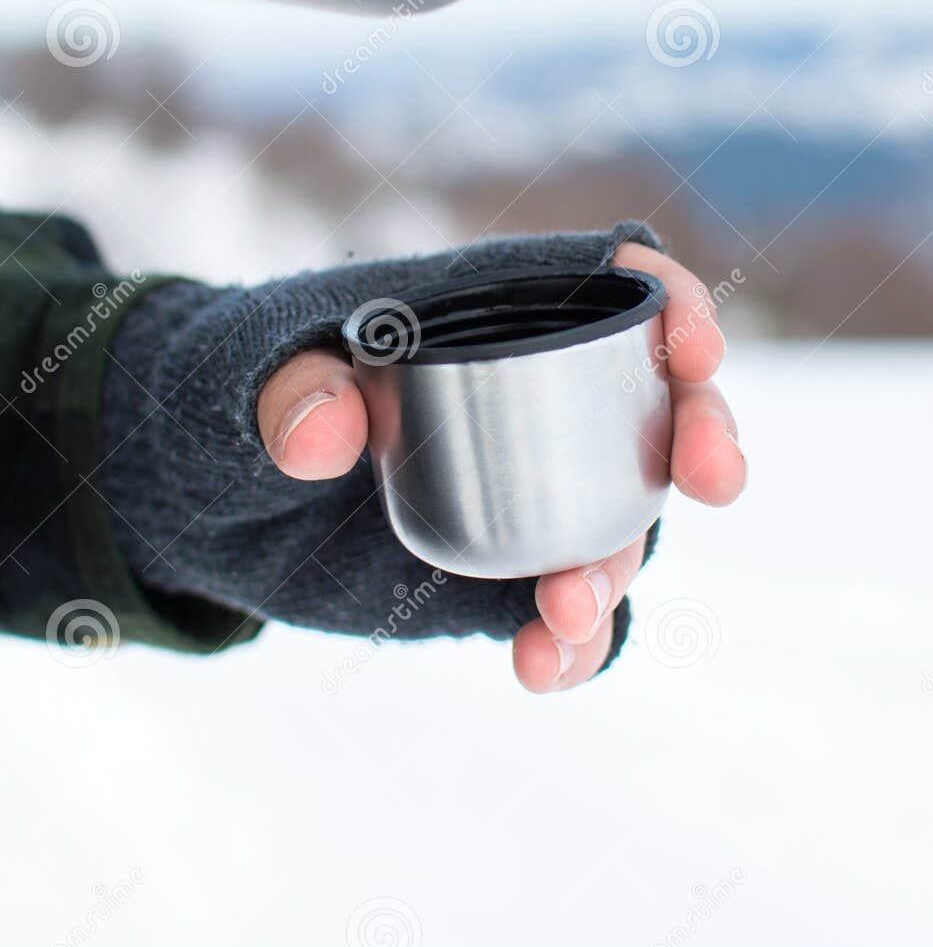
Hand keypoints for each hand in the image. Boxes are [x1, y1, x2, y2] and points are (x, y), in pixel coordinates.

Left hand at [257, 242, 744, 692]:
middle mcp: (535, 394)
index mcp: (491, 310)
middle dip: (703, 435)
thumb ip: (289, 391)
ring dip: (617, 562)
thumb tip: (325, 437)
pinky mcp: (508, 571)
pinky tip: (540, 666)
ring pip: (624, 518)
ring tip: (565, 607)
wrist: (204, 495)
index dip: (673, 304)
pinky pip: (572, 608)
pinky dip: (575, 643)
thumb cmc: (236, 391)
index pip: (611, 280)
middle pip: (656, 401)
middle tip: (712, 479)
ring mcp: (532, 487)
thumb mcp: (250, 377)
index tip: (695, 351)